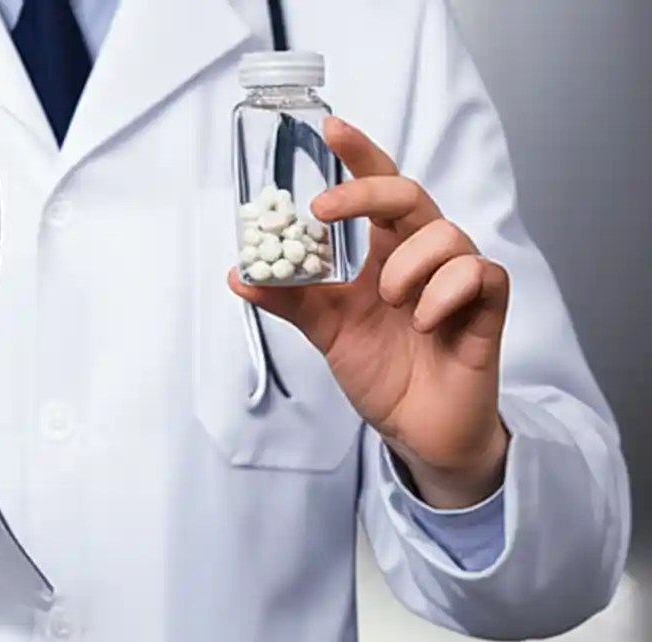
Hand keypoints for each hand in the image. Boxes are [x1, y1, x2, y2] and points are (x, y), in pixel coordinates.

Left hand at [229, 117, 509, 509]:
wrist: (417, 429)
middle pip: (408, 195)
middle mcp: (422, 255)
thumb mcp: (326, 331)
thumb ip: (289, 300)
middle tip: (323, 211)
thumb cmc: (381, 370)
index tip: (329, 129)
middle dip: (365, 192)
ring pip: (445, 232)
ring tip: (390, 302)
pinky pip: (479, 273)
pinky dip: (445, 293)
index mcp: (384, 251)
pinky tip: (426, 323)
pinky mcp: (487, 308)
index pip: (376, 187)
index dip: (359, 155)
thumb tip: (238, 274)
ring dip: (406, 264)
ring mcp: (458, 279)